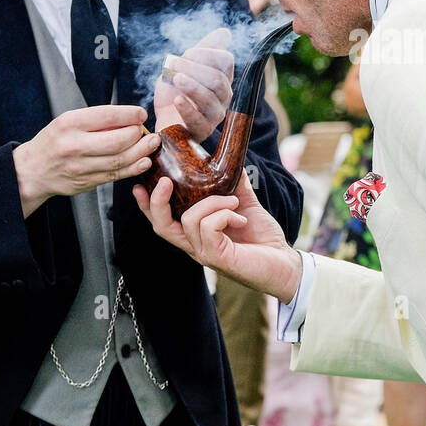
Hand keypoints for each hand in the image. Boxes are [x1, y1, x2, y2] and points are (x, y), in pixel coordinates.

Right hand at [13, 104, 158, 217]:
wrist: (33, 170)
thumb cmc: (55, 141)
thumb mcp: (68, 121)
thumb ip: (97, 120)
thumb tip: (131, 117)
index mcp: (69, 124)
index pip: (107, 116)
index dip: (130, 114)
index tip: (141, 114)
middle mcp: (74, 146)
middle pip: (117, 140)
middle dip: (138, 134)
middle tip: (147, 131)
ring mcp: (80, 167)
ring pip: (120, 160)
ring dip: (141, 152)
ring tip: (152, 144)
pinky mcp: (86, 183)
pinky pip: (115, 175)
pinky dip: (133, 168)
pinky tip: (144, 161)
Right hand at [133, 169, 301, 302]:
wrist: (285, 264)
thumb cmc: (263, 239)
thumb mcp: (244, 205)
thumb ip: (234, 186)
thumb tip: (230, 160)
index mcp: (196, 234)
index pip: (163, 221)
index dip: (147, 205)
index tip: (140, 183)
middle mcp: (195, 245)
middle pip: (160, 225)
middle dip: (157, 201)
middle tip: (164, 181)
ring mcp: (204, 253)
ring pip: (189, 220)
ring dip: (212, 202)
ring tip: (234, 201)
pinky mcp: (217, 257)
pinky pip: (208, 227)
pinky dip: (223, 214)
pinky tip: (240, 219)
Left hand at [154, 27, 233, 141]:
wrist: (162, 117)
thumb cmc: (175, 90)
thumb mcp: (184, 66)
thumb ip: (203, 49)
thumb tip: (225, 32)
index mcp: (221, 76)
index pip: (225, 61)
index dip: (208, 54)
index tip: (188, 53)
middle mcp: (223, 95)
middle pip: (218, 79)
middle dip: (195, 69)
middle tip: (175, 64)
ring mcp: (215, 114)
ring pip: (210, 98)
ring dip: (192, 86)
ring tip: (176, 79)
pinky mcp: (201, 130)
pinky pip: (199, 120)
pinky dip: (188, 108)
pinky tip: (176, 99)